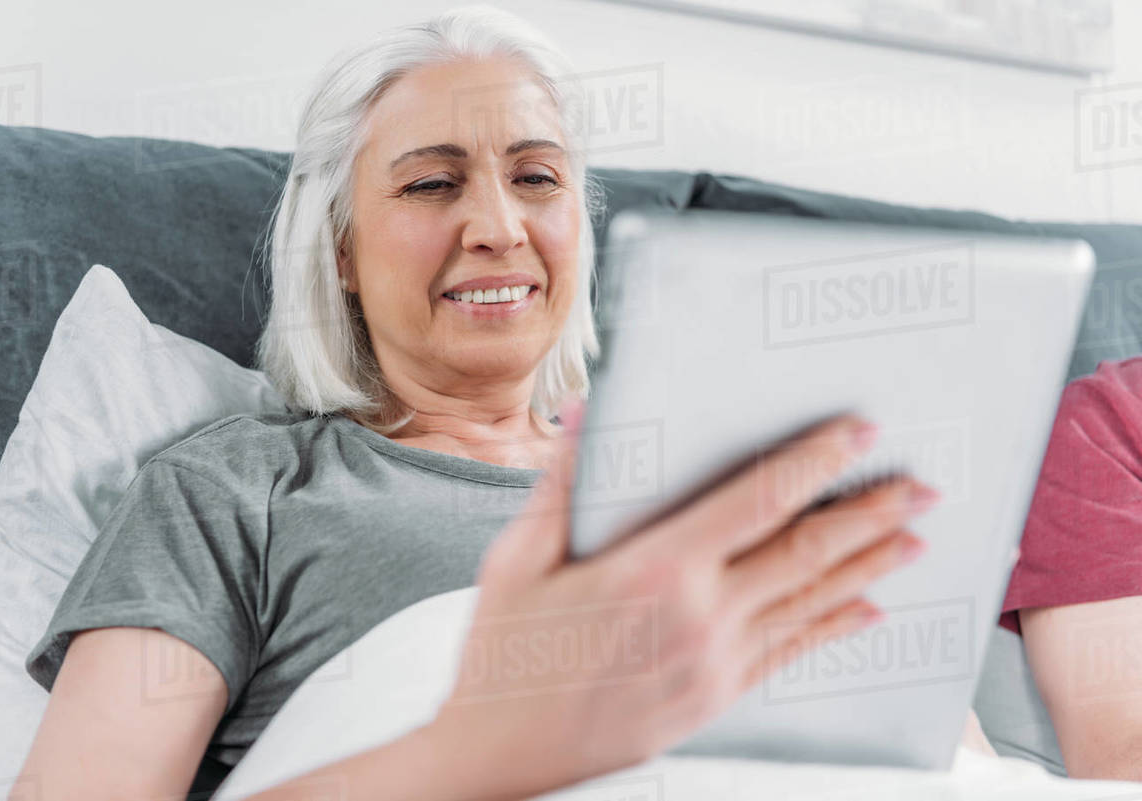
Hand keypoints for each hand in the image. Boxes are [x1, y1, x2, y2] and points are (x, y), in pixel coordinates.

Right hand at [431, 399, 934, 799]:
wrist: (503, 759)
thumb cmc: (504, 657)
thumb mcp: (517, 561)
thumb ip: (562, 485)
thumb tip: (586, 416)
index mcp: (654, 568)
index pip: (758, 499)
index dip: (815, 460)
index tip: (858, 431)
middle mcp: (700, 615)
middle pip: (806, 551)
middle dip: (871, 512)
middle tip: (920, 486)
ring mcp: (715, 663)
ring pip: (812, 603)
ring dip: (870, 566)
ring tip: (914, 537)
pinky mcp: (715, 698)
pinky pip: (791, 654)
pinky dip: (835, 626)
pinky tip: (868, 610)